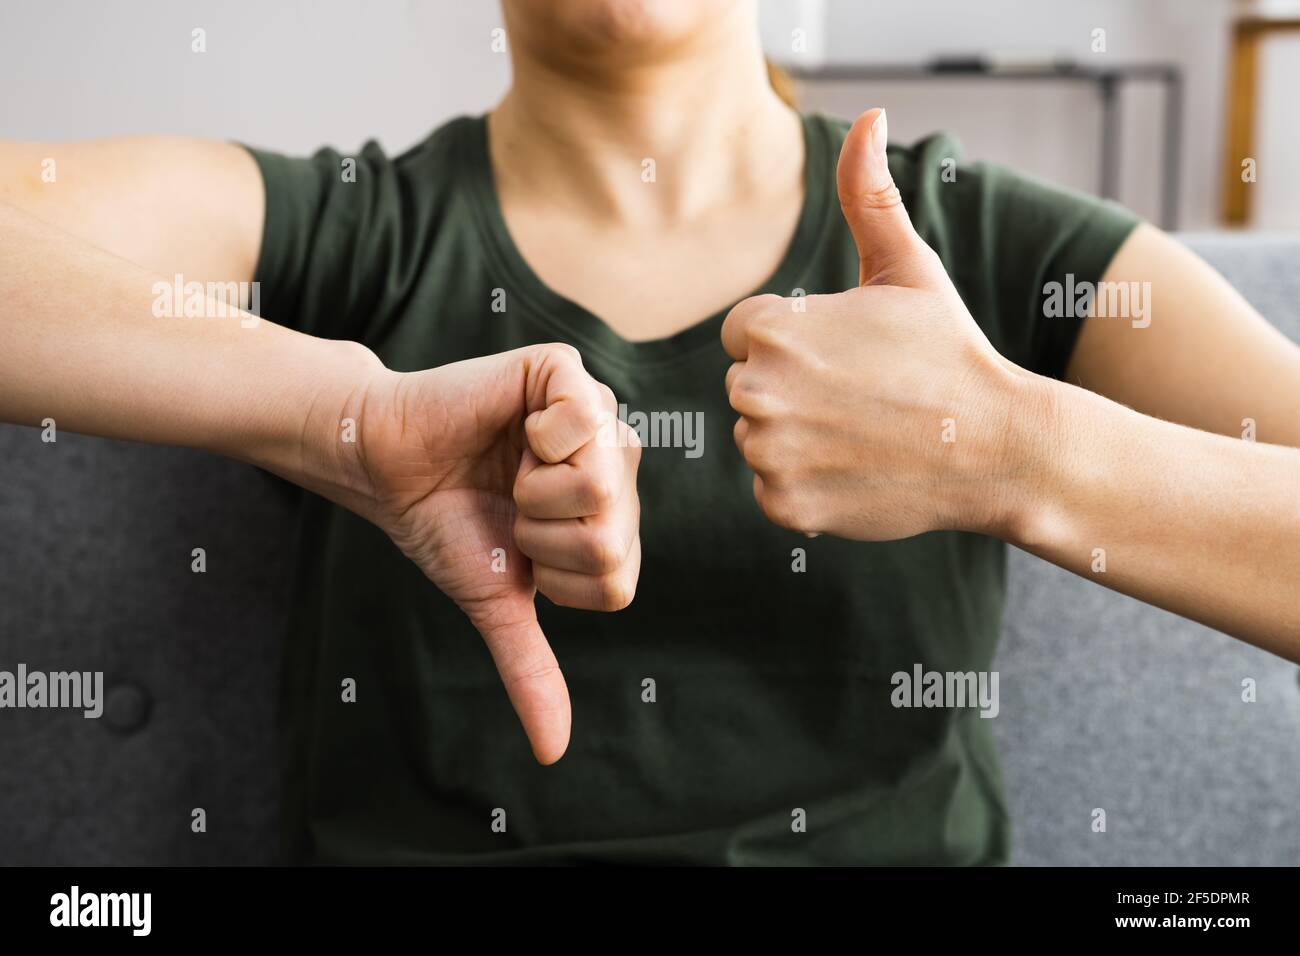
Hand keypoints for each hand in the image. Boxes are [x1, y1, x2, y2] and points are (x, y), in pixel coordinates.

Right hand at [338, 343, 640, 764]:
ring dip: (534, 490)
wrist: (386, 465)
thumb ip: (532, 669)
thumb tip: (553, 753)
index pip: (617, 578)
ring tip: (510, 467)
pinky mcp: (565, 373)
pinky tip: (516, 427)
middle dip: (540, 533)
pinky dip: (536, 437)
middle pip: (611, 533)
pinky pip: (582, 417)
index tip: (518, 547)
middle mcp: (615, 467)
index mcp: (609, 520)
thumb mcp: (497, 602)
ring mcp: (596, 416)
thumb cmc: (445, 525)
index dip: (555, 576)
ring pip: (601, 482)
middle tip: (510, 504)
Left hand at [722, 108, 1031, 540]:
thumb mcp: (909, 267)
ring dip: (796, 438)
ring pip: (757, 438)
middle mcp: (757, 390)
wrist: (998, 447)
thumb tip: (869, 116)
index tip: (845, 354)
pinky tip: (857, 470)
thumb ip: (870, 194)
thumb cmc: (950, 351)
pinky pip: (772, 489)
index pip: (745, 332)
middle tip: (861, 395)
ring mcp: (770, 453)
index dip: (796, 341)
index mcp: (773, 329)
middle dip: (792, 388)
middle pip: (748, 385)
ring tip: (862, 431)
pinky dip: (806, 486)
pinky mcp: (785, 506)